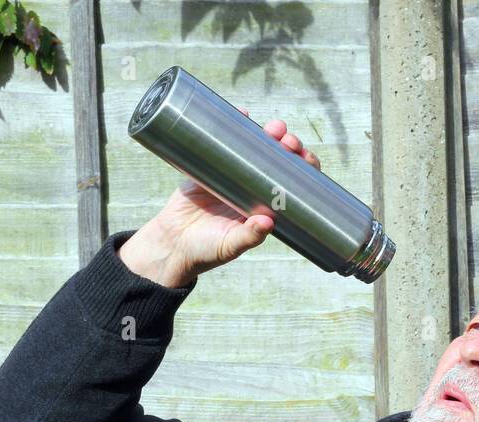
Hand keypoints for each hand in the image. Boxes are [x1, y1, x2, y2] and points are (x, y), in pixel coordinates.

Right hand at [119, 113, 321, 287]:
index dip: (303, 168)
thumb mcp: (230, 246)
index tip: (306, 159)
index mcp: (264, 206)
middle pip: (277, 160)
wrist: (172, 244)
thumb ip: (248, 236)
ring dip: (267, 134)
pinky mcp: (209, 166)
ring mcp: (231, 175)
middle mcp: (252, 188)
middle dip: (287, 146)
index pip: (292, 183)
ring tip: (274, 127)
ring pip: (255, 148)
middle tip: (288, 141)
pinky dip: (233, 126)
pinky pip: (223, 143)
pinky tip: (242, 113)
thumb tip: (268, 223)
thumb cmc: (206, 251)